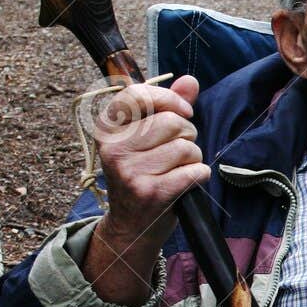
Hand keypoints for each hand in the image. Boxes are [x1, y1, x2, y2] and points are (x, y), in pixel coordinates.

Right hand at [81, 75, 207, 305]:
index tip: (183, 111)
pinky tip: (186, 182)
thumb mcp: (146, 139)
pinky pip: (194, 170)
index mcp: (107, 129)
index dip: (169, 98)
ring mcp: (130, 171)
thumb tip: (190, 81)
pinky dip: (199, 175)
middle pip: (171, 121)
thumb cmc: (143, 175)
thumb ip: (168, 106)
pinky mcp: (150, 192)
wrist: (132, 226)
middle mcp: (113, 148)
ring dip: (193, 157)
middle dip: (187, 134)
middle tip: (178, 151)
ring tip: (178, 168)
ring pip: (186, 146)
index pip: (138, 94)